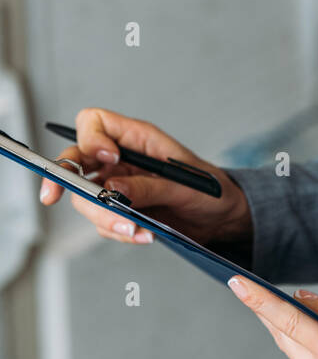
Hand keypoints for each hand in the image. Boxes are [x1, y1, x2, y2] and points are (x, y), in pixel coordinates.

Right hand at [39, 106, 250, 248]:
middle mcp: (121, 159)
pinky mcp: (120, 211)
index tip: (105, 159)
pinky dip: (119, 231)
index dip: (90, 138)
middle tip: (54, 196)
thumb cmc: (210, 191)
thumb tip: (112, 191)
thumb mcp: (184, 185)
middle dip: (65, 180)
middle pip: (76, 161)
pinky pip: (103, 221)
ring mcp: (117, 186)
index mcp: (136, 138)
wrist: (223, 220)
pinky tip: (144, 235)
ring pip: (85, 197)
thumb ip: (148, 186)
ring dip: (104, 217)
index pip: (94, 122)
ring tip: (135, 230)